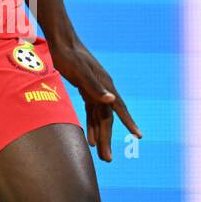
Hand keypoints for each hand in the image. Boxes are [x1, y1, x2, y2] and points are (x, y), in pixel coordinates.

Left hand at [49, 37, 141, 162]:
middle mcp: (104, 89)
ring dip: (101, 136)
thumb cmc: (70, 56)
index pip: (119, 108)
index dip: (129, 122)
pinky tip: (91, 139)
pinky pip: (92, 112)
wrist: (61, 42)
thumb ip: (95, 87)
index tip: (139, 136)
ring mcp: (96, 90)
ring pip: (100, 118)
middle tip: (108, 159)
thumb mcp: (80, 72)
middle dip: (108, 139)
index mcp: (105, 85)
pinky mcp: (86, 90)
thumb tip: (111, 101)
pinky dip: (92, 126)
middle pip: (108, 118)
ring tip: (101, 155)